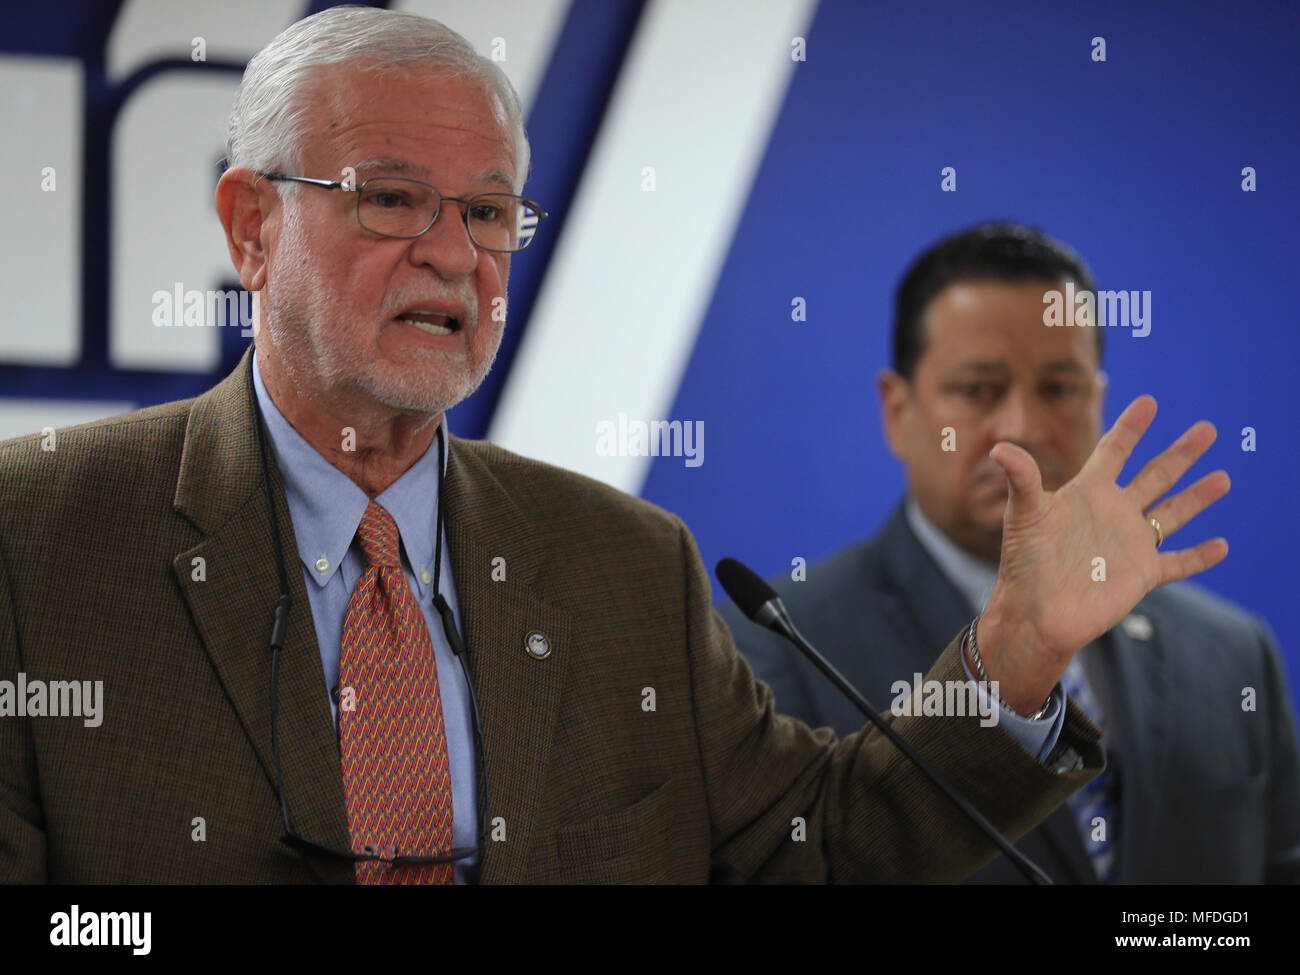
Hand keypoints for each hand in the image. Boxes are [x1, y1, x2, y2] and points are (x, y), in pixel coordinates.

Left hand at [974, 395, 1229, 712]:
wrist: (1035, 615)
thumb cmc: (1025, 564)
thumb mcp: (1025, 516)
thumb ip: (1021, 479)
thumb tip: (1000, 447)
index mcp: (1088, 493)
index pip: (1114, 451)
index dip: (1131, 427)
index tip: (1149, 401)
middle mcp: (1113, 513)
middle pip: (1154, 475)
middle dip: (1181, 453)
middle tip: (1207, 428)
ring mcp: (1130, 543)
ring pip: (1172, 513)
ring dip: (1197, 496)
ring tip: (1223, 476)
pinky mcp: (1141, 575)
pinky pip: (1177, 562)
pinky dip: (1199, 556)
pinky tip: (1221, 545)